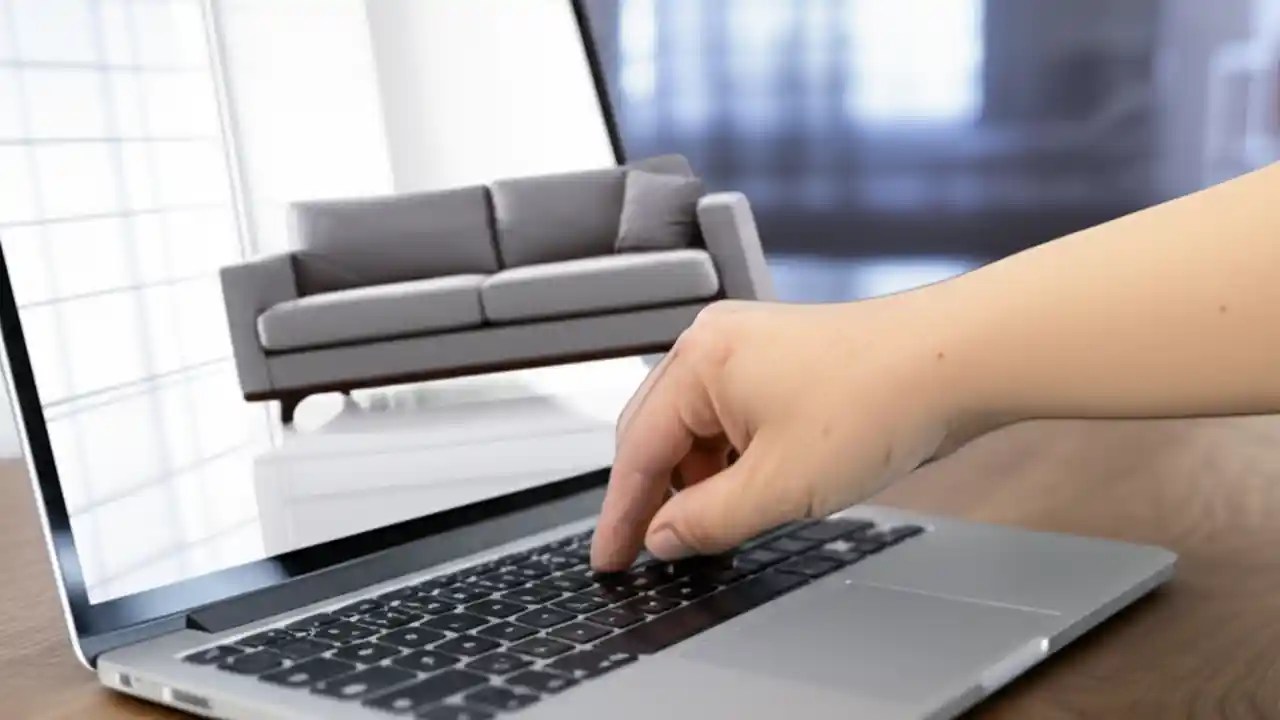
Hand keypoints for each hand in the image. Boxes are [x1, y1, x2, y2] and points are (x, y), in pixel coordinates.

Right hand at [590, 297, 981, 570]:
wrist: (955, 361)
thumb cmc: (876, 402)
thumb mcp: (779, 486)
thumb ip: (707, 521)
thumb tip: (663, 539)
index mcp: (699, 361)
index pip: (637, 450)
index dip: (622, 515)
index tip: (610, 559)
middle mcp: (714, 344)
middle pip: (659, 434)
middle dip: (659, 495)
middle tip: (656, 551)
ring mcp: (749, 348)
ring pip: (699, 429)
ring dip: (702, 480)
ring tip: (722, 526)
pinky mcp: (781, 360)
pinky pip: (733, 416)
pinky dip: (734, 459)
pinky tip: (751, 492)